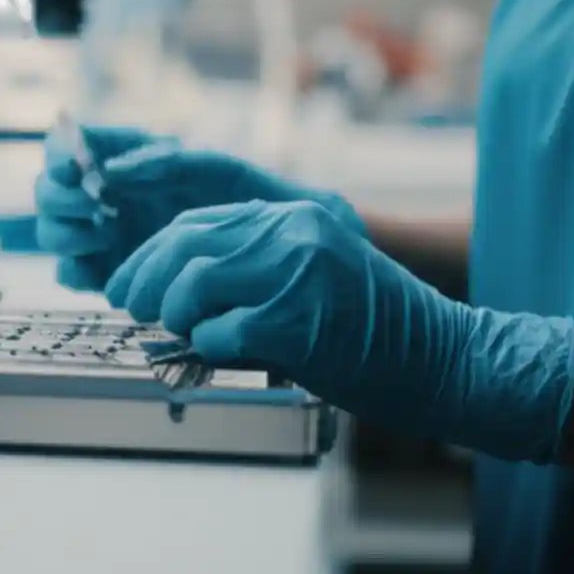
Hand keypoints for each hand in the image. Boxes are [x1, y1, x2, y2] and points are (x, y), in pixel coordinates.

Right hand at [34, 124, 364, 290]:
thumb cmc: (253, 202)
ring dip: (66, 232)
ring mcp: (103, 237)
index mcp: (126, 159)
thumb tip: (114, 171)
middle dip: (61, 196)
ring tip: (102, 235)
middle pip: (50, 190)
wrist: (278, 255)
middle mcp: (106, 196)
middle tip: (91, 206)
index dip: (61, 153)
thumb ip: (166, 163)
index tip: (77, 166)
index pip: (69, 145)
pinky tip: (103, 268)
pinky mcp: (108, 275)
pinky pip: (71, 273)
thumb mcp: (218, 171)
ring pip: (53, 231)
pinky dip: (76, 269)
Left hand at [105, 200, 573, 462]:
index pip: (196, 221)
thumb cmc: (377, 329)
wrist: (447, 358)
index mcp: (292, 215)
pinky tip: (220, 353)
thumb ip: (253, 268)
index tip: (126, 282)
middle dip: (145, 280)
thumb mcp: (312, 273)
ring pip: (194, 281)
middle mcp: (291, 231)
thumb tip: (175, 292)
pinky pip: (222, 331)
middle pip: (184, 244)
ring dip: (174, 315)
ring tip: (180, 333)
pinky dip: (208, 347)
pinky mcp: (298, 319)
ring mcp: (296, 272)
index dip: (150, 254)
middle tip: (132, 308)